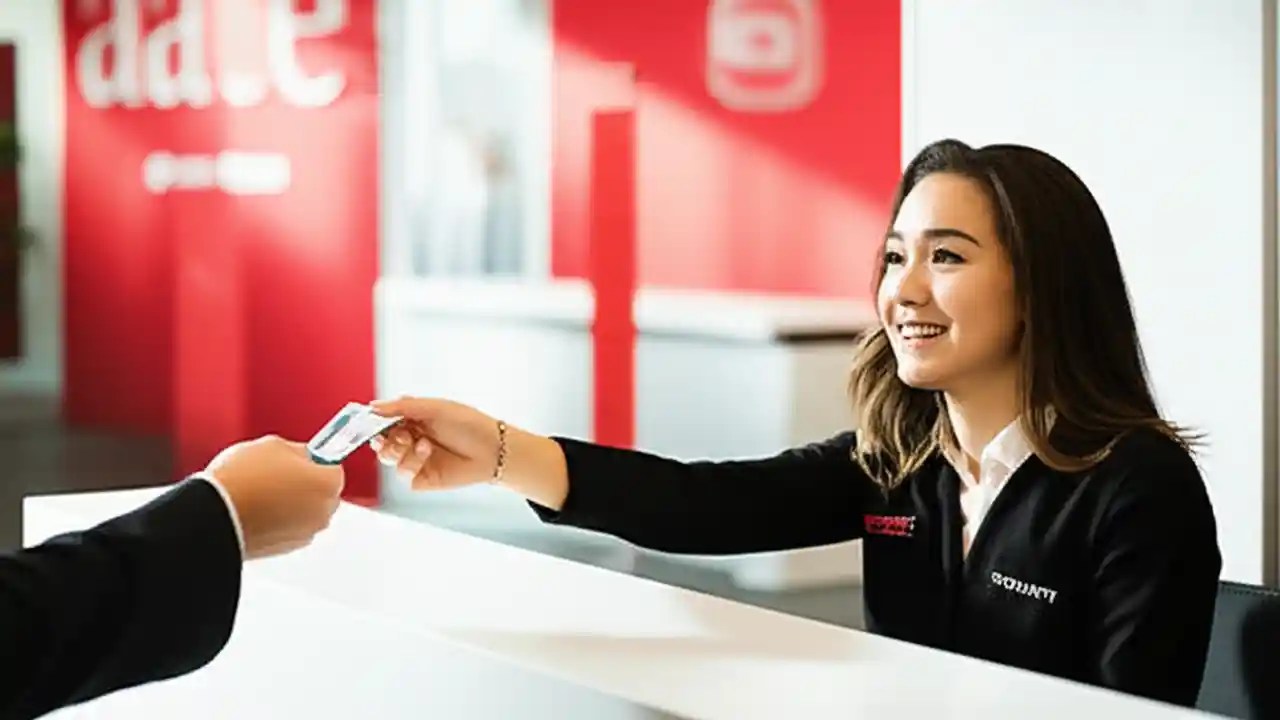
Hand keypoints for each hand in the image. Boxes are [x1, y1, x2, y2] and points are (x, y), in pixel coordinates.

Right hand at [204, 435, 344, 559]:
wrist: (214, 517)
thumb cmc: (244, 479)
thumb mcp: (273, 445)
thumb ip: (298, 451)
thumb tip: (304, 456)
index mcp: (328, 484)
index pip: (333, 468)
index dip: (315, 462)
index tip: (302, 459)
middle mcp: (323, 512)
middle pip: (323, 493)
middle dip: (306, 484)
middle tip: (278, 475)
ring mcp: (305, 533)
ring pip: (306, 513)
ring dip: (292, 504)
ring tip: (262, 493)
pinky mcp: (285, 550)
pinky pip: (289, 529)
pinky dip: (280, 521)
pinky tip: (257, 510)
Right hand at [368, 397, 501, 489]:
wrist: (493, 450)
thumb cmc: (469, 424)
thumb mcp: (435, 407)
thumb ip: (403, 407)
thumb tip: (373, 407)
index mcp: (412, 420)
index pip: (382, 422)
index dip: (373, 423)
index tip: (366, 422)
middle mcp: (410, 440)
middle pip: (380, 442)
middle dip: (385, 438)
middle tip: (400, 434)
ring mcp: (415, 461)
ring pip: (388, 459)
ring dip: (400, 450)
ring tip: (421, 442)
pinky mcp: (421, 479)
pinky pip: (403, 474)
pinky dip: (412, 463)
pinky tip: (428, 453)